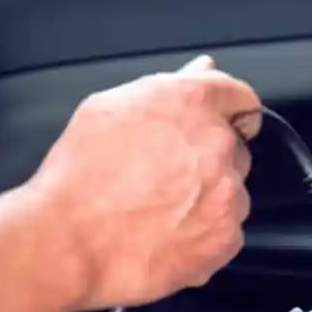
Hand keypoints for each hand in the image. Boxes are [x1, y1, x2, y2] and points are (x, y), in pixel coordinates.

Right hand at [26, 55, 261, 310]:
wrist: (69, 242)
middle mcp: (217, 144)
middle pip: (235, 149)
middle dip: (210, 160)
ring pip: (232, 192)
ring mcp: (227, 192)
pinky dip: (205, 235)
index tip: (226, 125)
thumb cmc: (79, 176)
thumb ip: (169, 87)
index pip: (242, 98)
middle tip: (168, 178)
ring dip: (209, 198)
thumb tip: (202, 70)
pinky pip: (227, 231)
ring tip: (160, 210)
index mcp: (192, 103)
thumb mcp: (109, 108)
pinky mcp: (226, 236)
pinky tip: (168, 234)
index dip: (232, 112)